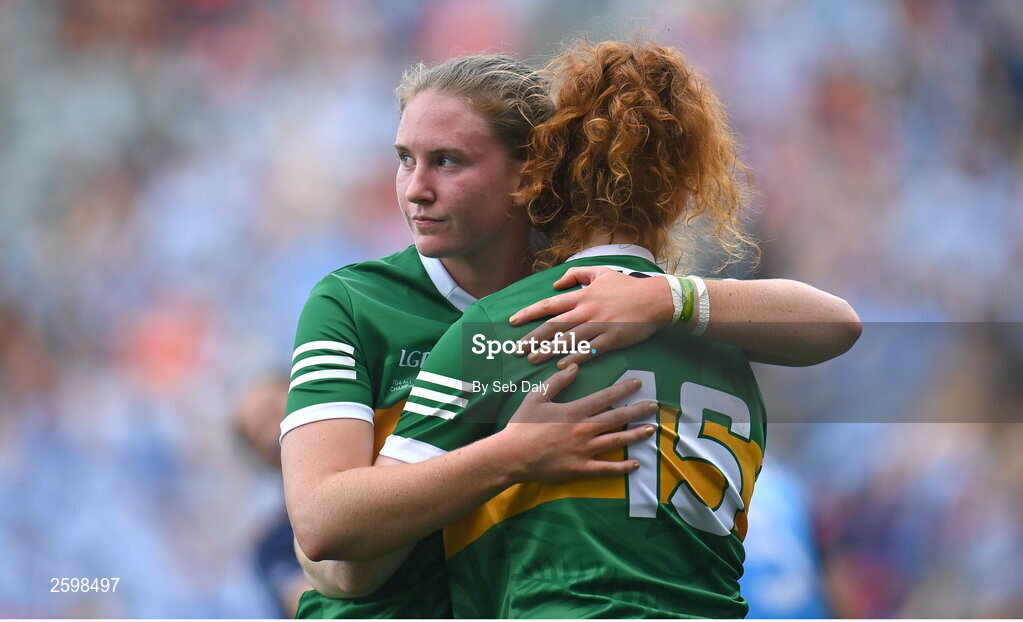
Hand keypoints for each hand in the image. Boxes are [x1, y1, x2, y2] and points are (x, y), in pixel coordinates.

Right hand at [497, 363, 658, 483]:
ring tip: (651, 430)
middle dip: (638, 411)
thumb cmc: (522, 425)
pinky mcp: (580, 469)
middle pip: (617, 418)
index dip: (624, 390)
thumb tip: (575, 367)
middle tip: (655, 406)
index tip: (638, 384)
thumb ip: (557, 382)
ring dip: (636, 435)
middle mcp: (584, 429)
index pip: (605, 397)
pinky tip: (635, 463)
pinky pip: (606, 469)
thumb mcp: (537, 397)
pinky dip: (622, 467)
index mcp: (575, 411)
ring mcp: (584, 450)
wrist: (512, 455)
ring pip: (616, 441)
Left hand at [508, 266, 673, 366]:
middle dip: (532, 338)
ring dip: (548, 350)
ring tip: (532, 359)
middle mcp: (587, 310)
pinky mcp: (612, 338)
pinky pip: (589, 350)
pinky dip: (574, 357)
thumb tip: (556, 284)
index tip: (513, 321)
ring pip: (567, 340)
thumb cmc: (629, 286)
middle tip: (517, 349)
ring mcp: (599, 325)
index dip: (529, 313)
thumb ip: (577, 275)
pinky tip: (561, 365)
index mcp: (583, 295)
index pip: (549, 304)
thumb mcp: (601, 272)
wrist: (656, 299)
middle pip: (553, 325)